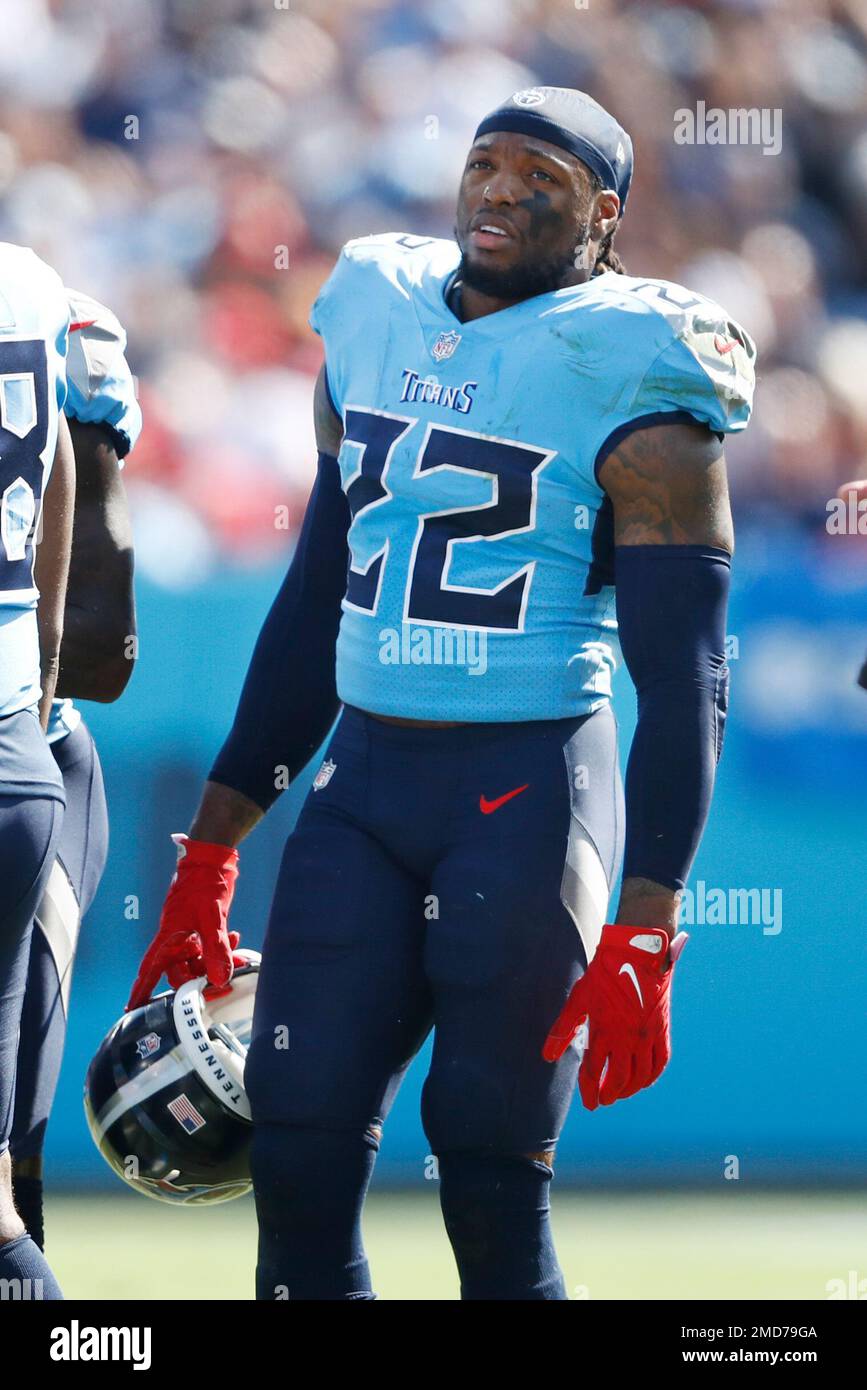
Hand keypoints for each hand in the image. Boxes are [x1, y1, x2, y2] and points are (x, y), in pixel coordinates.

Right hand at [126, 834, 242, 1010]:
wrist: (212, 857)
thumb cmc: (204, 883)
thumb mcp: (212, 918)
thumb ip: (216, 949)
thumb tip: (220, 979)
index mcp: (168, 937)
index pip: (149, 970)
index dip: (140, 991)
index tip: (132, 1009)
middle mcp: (174, 937)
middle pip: (180, 970)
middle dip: (202, 977)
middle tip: (223, 983)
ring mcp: (187, 931)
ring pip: (198, 959)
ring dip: (216, 961)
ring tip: (239, 955)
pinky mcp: (200, 925)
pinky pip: (207, 946)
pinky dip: (220, 948)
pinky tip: (235, 939)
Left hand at [542, 923, 687, 1109]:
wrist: (637, 954)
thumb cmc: (604, 974)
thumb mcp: (579, 999)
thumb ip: (564, 1028)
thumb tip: (548, 1055)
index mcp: (604, 1031)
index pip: (594, 1072)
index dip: (589, 1090)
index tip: (588, 1102)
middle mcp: (627, 1039)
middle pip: (619, 1081)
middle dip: (609, 1094)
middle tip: (602, 1100)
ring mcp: (647, 1036)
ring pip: (641, 1077)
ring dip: (629, 1090)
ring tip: (619, 1093)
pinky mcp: (662, 1030)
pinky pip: (660, 1063)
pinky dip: (652, 1077)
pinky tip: (643, 1080)